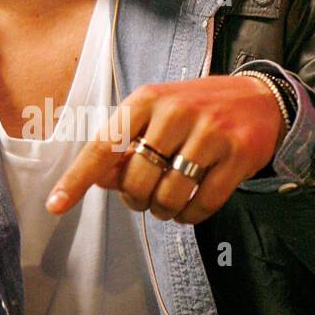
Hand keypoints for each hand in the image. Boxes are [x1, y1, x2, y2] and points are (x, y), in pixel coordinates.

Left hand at [44, 75, 285, 224]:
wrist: (259, 99)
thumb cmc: (195, 112)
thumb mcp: (155, 117)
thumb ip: (125, 146)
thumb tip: (98, 179)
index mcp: (146, 100)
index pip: (103, 146)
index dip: (77, 179)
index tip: (55, 205)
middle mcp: (176, 112)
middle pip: (137, 181)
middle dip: (137, 199)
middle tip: (147, 195)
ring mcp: (210, 133)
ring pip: (169, 196)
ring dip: (165, 211)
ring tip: (170, 202)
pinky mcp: (239, 154)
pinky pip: (203, 204)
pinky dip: (191, 215)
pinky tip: (191, 206)